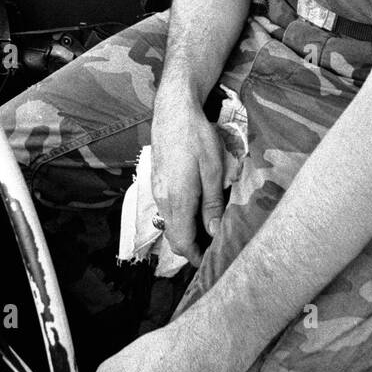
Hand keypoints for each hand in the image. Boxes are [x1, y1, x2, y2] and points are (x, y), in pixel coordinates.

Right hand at [149, 89, 225, 265]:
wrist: (173, 109)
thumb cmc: (196, 136)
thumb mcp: (212, 169)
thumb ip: (212, 203)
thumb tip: (213, 232)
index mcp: (177, 199)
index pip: (181, 241)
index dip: (195, 256)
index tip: (209, 261)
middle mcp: (162, 198)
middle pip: (173, 236)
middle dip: (191, 247)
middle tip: (214, 247)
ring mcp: (157, 189)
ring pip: (169, 223)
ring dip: (186, 232)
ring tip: (209, 228)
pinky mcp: (157, 180)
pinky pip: (167, 209)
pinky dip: (180, 217)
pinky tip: (197, 208)